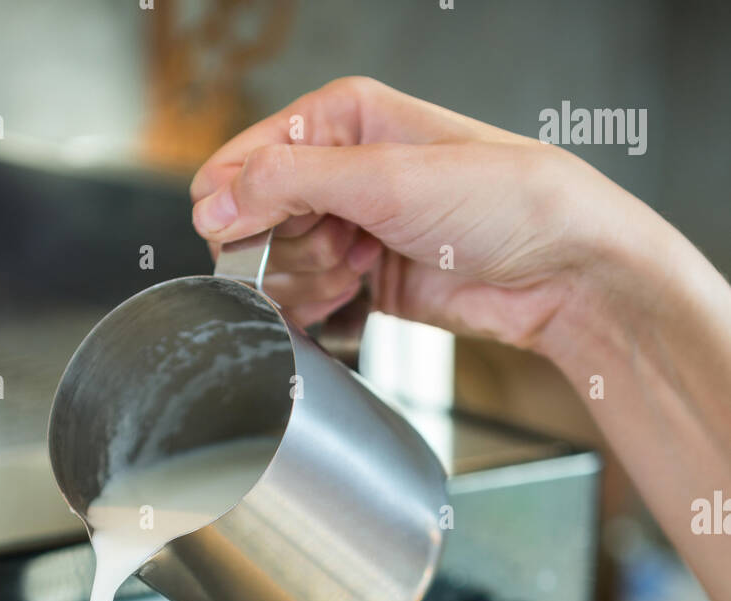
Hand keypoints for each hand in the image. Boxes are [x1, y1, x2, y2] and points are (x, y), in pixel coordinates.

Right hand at [190, 74, 642, 348]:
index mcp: (341, 120)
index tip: (243, 234)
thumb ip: (288, 184)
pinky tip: (350, 298)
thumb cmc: (501, 201)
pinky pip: (305, 300)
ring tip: (356, 270)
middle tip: (336, 246)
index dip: (236, 201)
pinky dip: (316, 308)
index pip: (245, 159)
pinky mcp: (363, 281)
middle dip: (283, 244)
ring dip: (305, 279)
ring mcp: (351, 228)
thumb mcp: (385, 179)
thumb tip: (212, 199)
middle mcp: (341, 171)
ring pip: (276, 265)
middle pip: (253, 219)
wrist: (559, 270)